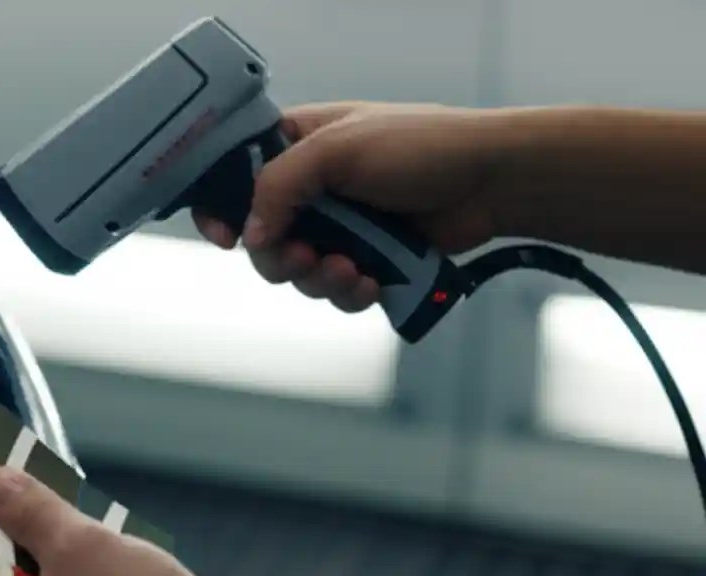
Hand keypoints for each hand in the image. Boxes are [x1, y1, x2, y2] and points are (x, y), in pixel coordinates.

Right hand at [193, 101, 506, 312]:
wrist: (491, 183)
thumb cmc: (422, 146)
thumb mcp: (337, 151)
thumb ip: (279, 186)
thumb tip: (249, 234)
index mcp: (296, 145)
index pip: (234, 178)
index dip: (222, 210)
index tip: (226, 237)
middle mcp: (311, 188)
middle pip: (263, 239)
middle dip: (281, 257)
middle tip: (305, 256)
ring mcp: (339, 226)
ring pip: (297, 272)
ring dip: (319, 279)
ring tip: (352, 270)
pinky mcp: (366, 258)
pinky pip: (336, 290)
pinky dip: (349, 292)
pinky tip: (372, 280)